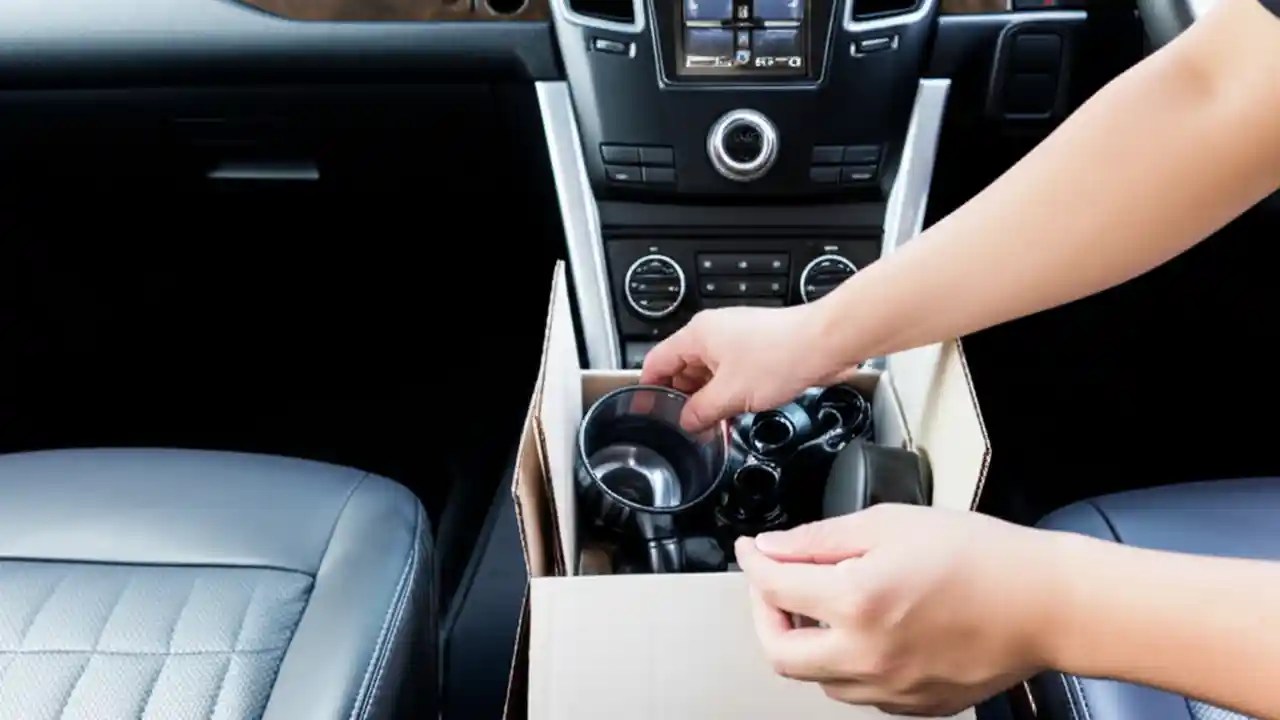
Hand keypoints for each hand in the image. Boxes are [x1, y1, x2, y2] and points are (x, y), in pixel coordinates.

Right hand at [640, 304, 854, 431]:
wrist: (825, 343)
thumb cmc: (783, 353)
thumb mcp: (731, 394)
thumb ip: (702, 412)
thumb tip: (688, 422)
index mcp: (698, 335)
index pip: (657, 361)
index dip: (648, 388)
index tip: (648, 410)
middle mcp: (714, 332)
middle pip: (682, 368)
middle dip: (683, 399)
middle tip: (686, 426)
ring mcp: (736, 340)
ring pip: (708, 373)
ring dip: (708, 399)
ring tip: (712, 425)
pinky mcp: (756, 349)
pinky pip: (731, 374)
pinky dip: (728, 393)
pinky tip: (733, 413)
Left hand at [735, 504, 1069, 716]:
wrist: (1047, 602)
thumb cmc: (982, 556)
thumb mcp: (891, 523)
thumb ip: (820, 539)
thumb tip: (773, 548)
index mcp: (856, 602)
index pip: (773, 587)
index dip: (753, 563)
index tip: (751, 550)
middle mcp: (866, 655)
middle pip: (779, 653)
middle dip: (764, 615)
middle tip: (774, 585)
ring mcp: (890, 688)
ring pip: (816, 677)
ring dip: (804, 641)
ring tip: (822, 604)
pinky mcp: (914, 705)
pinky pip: (857, 691)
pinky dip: (844, 662)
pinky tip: (861, 630)